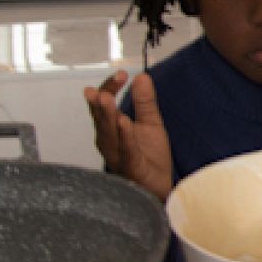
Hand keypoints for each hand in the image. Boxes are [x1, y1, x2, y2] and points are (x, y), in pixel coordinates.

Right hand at [83, 70, 172, 200]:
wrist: (159, 187)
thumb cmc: (150, 158)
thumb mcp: (150, 123)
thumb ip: (145, 102)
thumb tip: (141, 76)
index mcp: (111, 129)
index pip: (104, 105)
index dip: (109, 88)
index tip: (121, 74)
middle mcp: (109, 141)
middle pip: (101, 118)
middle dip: (101, 101)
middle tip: (101, 86)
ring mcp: (117, 155)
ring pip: (109, 134)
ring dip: (107, 115)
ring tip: (107, 98)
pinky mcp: (130, 167)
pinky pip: (126, 150)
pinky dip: (124, 136)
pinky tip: (124, 122)